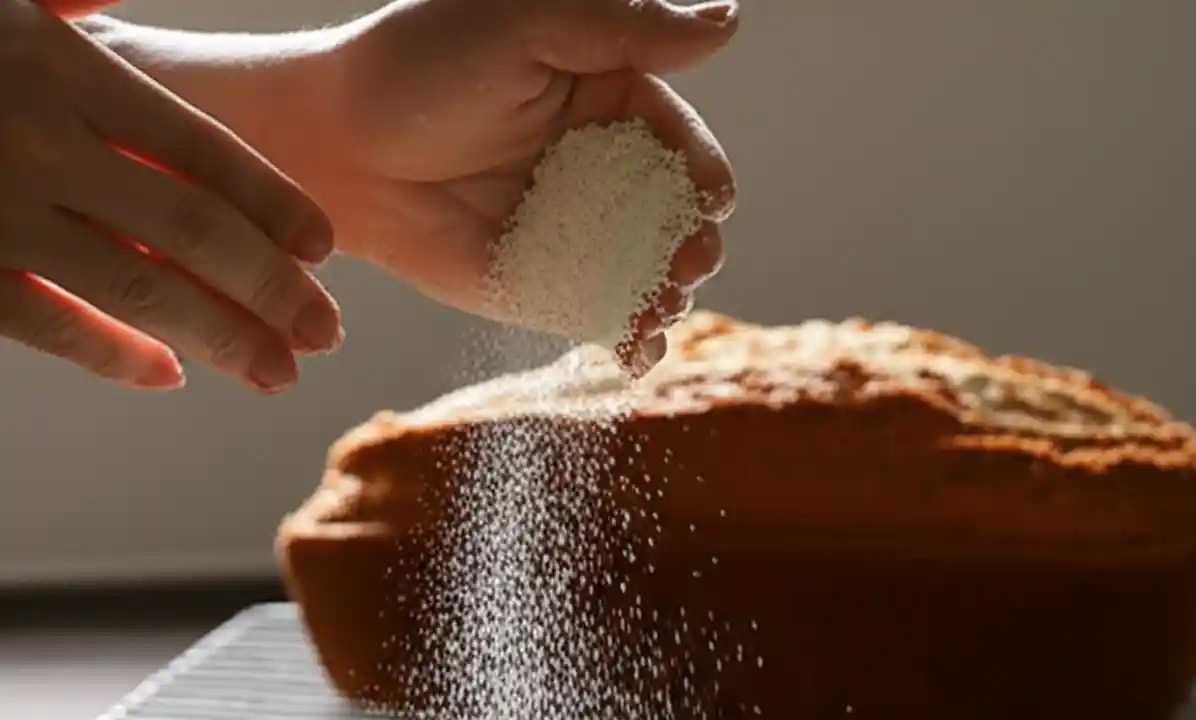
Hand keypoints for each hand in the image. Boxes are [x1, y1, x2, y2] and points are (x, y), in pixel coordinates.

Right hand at [0, 1, 341, 392]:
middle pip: (194, 229)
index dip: (274, 201)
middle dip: (272, 286)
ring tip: (277, 372)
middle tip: (329, 332)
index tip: (326, 247)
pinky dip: (110, 353)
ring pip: (138, 288)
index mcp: (66, 71)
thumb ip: (64, 3)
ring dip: (219, 336)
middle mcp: (41, 141)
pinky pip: (45, 323)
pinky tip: (165, 375)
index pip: (203, 146)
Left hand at [285, 0, 738, 369]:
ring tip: (664, 305)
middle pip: (674, 216)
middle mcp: (600, 167)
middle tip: (692, 263)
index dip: (705, 174)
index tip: (715, 201)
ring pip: (645, 270)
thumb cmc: (421, 66)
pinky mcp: (538, 284)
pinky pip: (598, 313)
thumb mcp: (531, 26)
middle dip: (695, 244)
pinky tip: (639, 351)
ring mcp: (573, 232)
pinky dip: (626, 337)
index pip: (680, 142)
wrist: (334, 143)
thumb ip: (628, 29)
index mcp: (610, 99)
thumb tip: (732, 20)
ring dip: (668, 294)